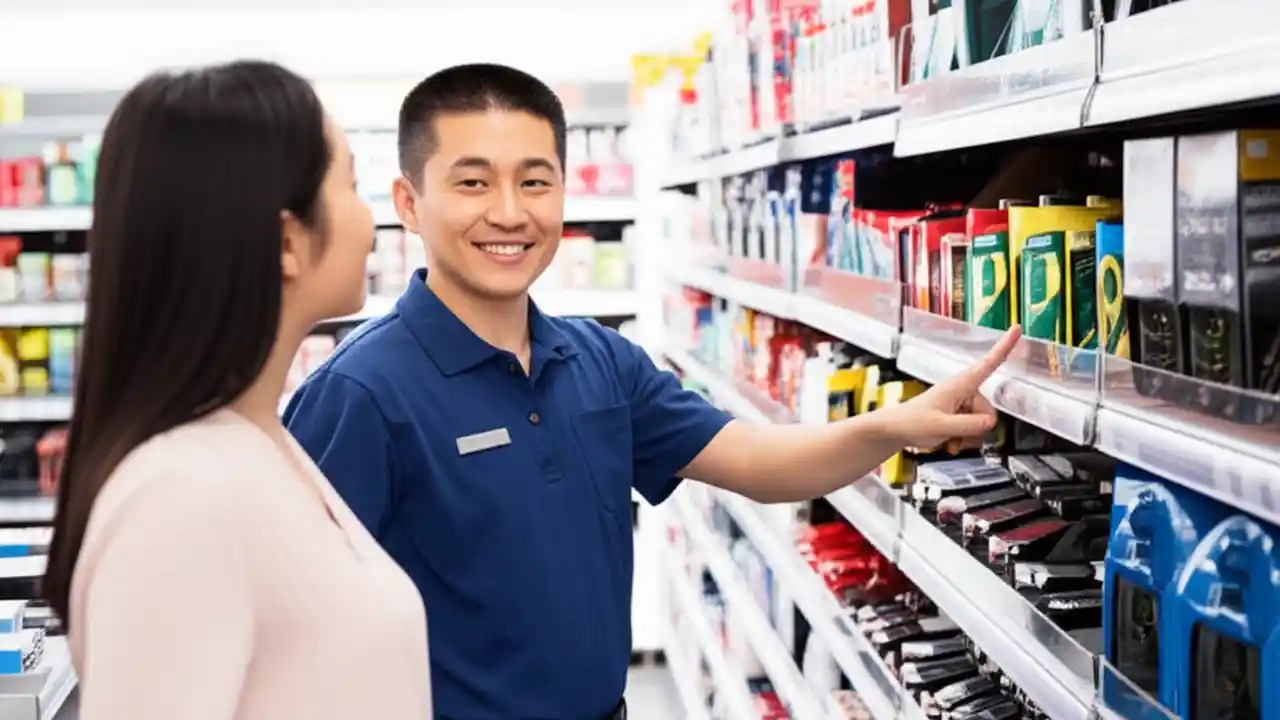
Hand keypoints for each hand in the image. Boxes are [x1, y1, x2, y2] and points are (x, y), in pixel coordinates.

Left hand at [887, 327, 1020, 450]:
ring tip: (948, 435)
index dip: (1004, 346)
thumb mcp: (942, 426)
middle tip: (954, 431)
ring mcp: (961, 403)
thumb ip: (969, 425)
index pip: (988, 363)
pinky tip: (950, 440)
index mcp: (960, 384)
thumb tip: (991, 422)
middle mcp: (963, 391)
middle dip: (976, 427)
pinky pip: (974, 429)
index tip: (1016, 329)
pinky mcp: (958, 414)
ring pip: (982, 423)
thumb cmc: (912, 422)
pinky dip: (964, 438)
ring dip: (968, 435)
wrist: (895, 430)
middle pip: (988, 411)